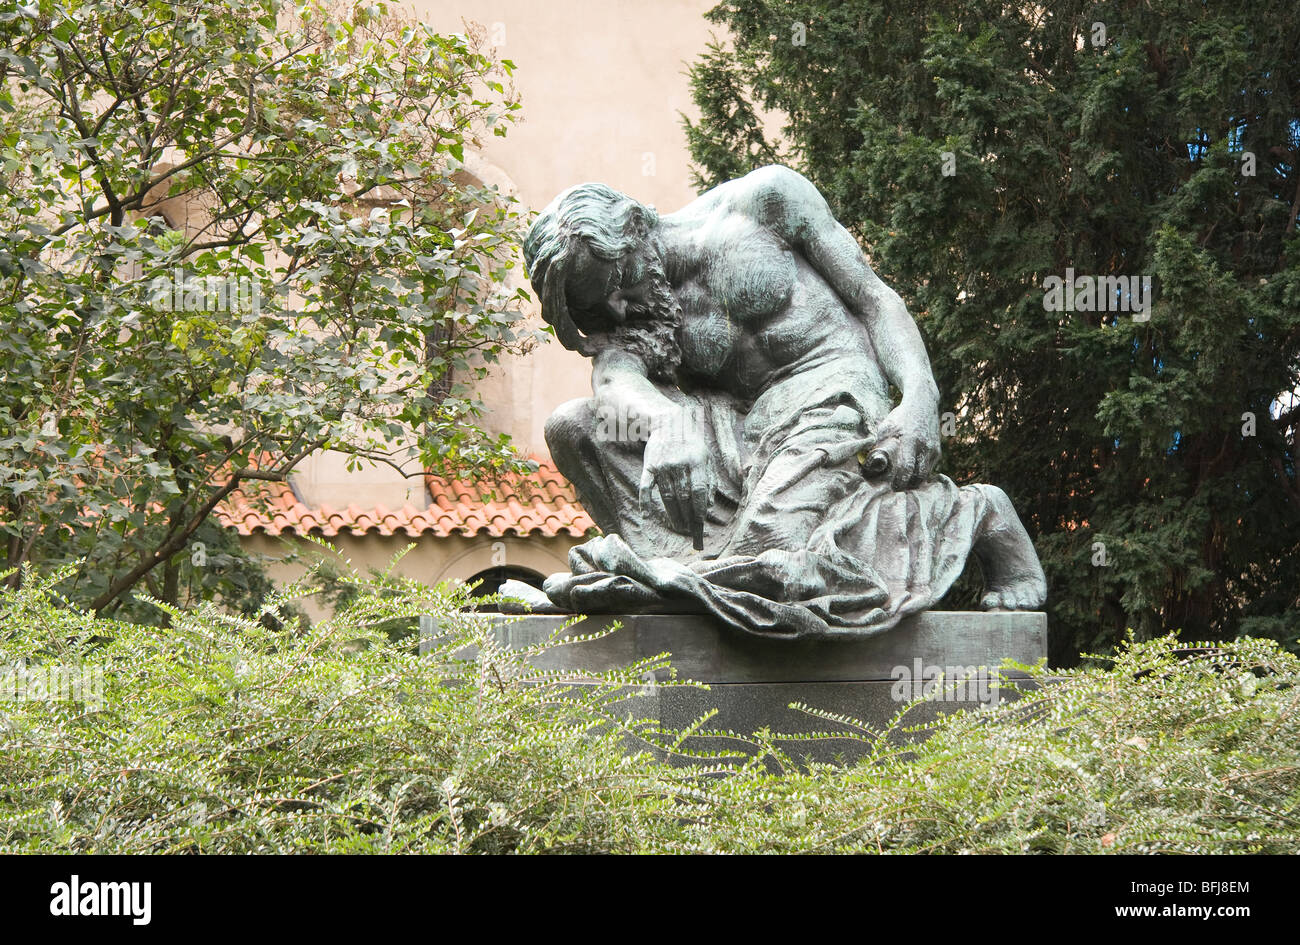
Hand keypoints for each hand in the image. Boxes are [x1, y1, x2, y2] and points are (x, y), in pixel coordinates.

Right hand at [639, 411, 711, 548]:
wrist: (668, 423)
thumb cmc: (691, 443)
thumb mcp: (706, 457)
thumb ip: (710, 480)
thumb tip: (709, 506)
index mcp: (696, 462)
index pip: (699, 491)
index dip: (699, 509)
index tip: (700, 523)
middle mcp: (679, 464)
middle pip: (683, 496)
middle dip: (687, 516)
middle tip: (689, 530)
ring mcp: (663, 466)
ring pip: (667, 495)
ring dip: (672, 514)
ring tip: (678, 526)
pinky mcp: (649, 466)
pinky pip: (646, 487)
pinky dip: (645, 502)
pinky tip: (646, 515)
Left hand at [871, 400, 940, 489]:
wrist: (924, 404)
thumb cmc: (900, 417)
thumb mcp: (886, 427)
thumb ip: (878, 445)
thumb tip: (867, 463)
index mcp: (910, 440)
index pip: (906, 468)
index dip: (899, 481)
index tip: (891, 486)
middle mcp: (924, 447)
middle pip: (918, 476)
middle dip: (907, 486)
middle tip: (895, 489)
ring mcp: (933, 450)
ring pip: (924, 475)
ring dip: (913, 482)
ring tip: (902, 484)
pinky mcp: (937, 452)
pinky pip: (928, 469)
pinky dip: (919, 474)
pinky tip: (910, 474)